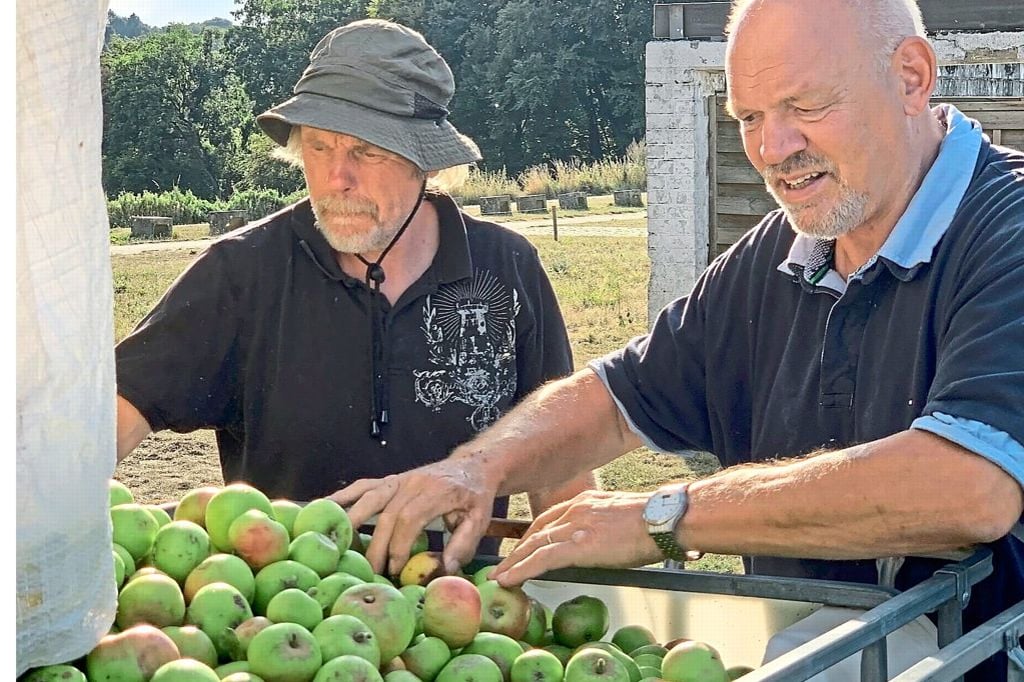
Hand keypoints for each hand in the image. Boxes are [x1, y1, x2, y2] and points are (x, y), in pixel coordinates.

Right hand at [330, 456, 498, 576]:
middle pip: (385, 513)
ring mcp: (399, 479)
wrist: (473, 466)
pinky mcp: (390, 480)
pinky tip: (323, 507)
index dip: (399, 544)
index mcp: (436, 491)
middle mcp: (413, 482)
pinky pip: (362, 487)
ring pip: (368, 497)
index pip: (409, 518)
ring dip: (351, 521)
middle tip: (369, 570)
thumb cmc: (475, 497)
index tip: (395, 568)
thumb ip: (463, 543)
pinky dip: (342, 497)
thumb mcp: (479, 520)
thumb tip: (444, 568)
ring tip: (336, 542)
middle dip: (374, 544)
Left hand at [490, 490, 662, 585]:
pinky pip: (542, 559)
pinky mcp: (578, 546)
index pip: (549, 518)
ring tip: (499, 576)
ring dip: (513, 562)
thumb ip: (604, 525)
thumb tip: (603, 541)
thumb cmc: (655, 522)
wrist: (664, 520)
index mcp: (586, 502)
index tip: (523, 547)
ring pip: (534, 545)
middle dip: (518, 549)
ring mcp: (575, 527)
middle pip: (536, 531)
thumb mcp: (621, 516)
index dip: (532, 535)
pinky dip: (521, 570)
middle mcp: (575, 510)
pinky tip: (509, 580)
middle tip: (503, 565)